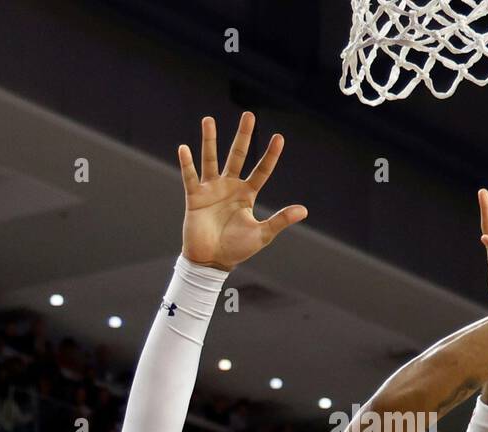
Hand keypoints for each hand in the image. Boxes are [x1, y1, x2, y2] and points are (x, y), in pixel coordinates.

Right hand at [178, 112, 307, 270]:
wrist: (212, 260)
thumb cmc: (237, 248)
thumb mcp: (262, 234)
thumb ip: (280, 220)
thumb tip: (304, 210)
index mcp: (247, 194)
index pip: (262, 170)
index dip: (270, 155)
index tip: (279, 137)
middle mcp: (230, 186)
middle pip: (237, 156)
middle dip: (243, 136)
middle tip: (248, 115)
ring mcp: (211, 189)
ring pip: (211, 159)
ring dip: (210, 140)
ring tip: (209, 120)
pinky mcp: (195, 196)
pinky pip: (190, 177)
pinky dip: (187, 164)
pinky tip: (184, 148)